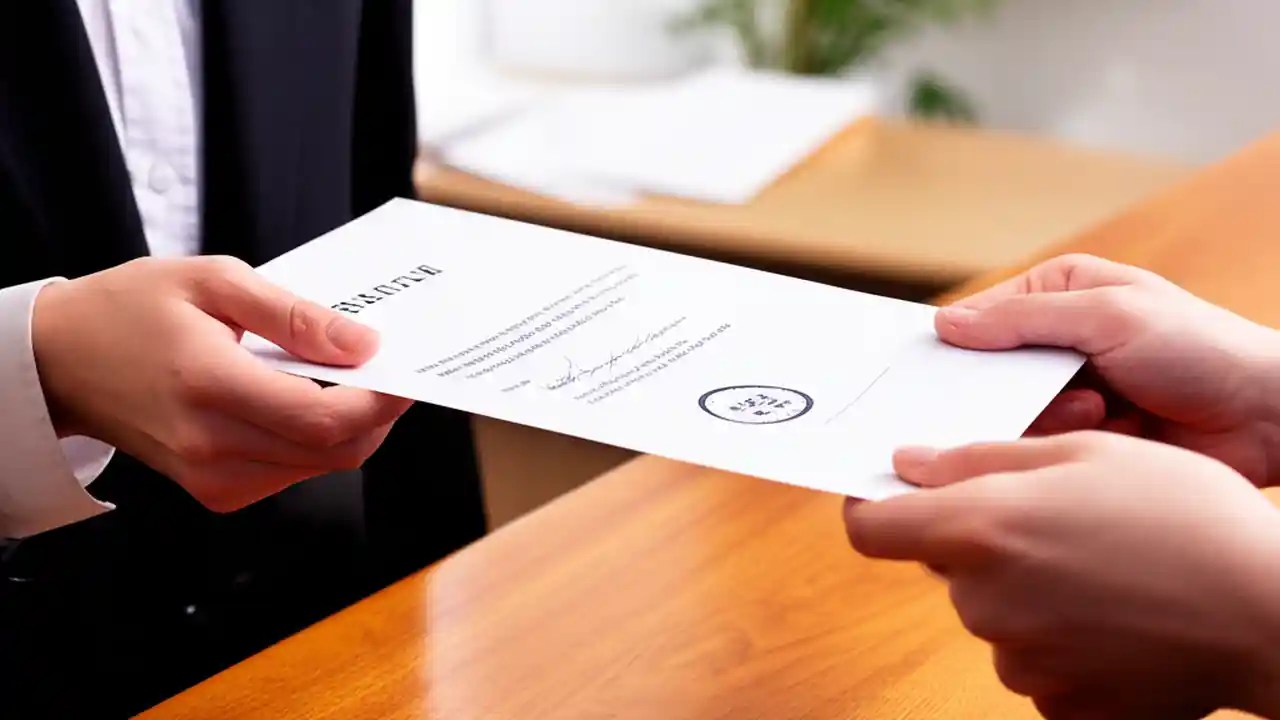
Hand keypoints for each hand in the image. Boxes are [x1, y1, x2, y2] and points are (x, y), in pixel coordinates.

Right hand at [31, 256, 412, 511]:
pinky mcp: (216, 492)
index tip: (406, 369)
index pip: (324, 418)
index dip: (381, 399)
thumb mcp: (214, 282)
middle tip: (391, 371)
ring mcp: (212, 478)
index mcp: (210, 388)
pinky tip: (310, 401)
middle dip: (379, 413)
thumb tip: (364, 345)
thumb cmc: (131, 310)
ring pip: (321, 466)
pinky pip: (293, 473)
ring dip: (352, 427)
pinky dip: (318, 441)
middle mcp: (212, 446)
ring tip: (350, 378)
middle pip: (336, 451)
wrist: (61, 361)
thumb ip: (294, 316)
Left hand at [846, 432, 1279, 718]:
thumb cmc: (1185, 514)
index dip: (871, 508)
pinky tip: (1117, 621)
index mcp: (980, 529)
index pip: (871, 529)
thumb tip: (908, 465)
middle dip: (980, 542)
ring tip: (1105, 570)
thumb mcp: (1084, 453)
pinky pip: (1035, 662)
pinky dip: (1062, 642)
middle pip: (946, 568)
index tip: (888, 497)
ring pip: (993, 614)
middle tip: (1057, 520)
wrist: (1271, 610)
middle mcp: (983, 600)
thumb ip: (980, 459)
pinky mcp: (1058, 704)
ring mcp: (1018, 660)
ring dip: (1026, 592)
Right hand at [937, 253, 1279, 485]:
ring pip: (1011, 412)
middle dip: (1007, 387)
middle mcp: (1056, 340)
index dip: (954, 343)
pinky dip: (1065, 439)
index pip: (981, 315)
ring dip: (1049, 413)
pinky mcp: (1081, 437)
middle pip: (988, 369)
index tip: (928, 369)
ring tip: (1098, 407)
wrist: (1268, 417)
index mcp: (1057, 292)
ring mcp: (1069, 390)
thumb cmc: (1202, 349)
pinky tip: (1108, 427)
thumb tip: (947, 324)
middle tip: (1033, 392)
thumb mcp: (1109, 315)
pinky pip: (1039, 444)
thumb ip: (1024, 320)